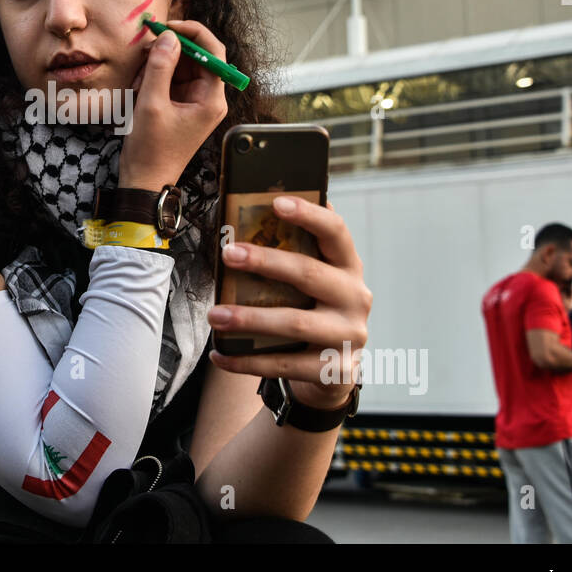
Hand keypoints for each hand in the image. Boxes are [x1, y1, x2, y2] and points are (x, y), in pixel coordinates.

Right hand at [120, 19, 228, 188]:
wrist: (144, 181)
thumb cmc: (150, 150)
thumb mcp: (151, 104)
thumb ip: (159, 67)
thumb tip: (168, 37)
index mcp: (211, 99)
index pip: (214, 53)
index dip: (193, 33)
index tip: (167, 26)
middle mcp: (209, 98)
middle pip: (196, 57)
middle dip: (169, 52)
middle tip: (144, 50)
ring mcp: (195, 102)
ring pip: (180, 67)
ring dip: (157, 68)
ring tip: (138, 84)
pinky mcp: (181, 106)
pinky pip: (170, 80)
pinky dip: (154, 79)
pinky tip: (139, 90)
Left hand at [207, 195, 371, 410]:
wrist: (332, 369)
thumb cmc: (311, 309)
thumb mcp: (312, 280)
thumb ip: (294, 252)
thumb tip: (251, 211)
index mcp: (348, 266)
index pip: (335, 232)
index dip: (309, 215)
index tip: (276, 202)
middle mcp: (356, 297)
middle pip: (310, 274)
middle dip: (266, 263)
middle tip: (227, 254)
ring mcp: (349, 335)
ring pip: (295, 323)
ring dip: (249, 318)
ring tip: (214, 315)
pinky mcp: (336, 370)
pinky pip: (284, 365)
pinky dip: (246, 361)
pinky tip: (219, 355)